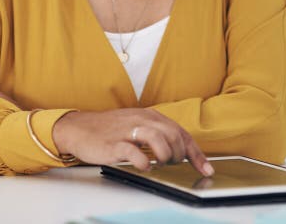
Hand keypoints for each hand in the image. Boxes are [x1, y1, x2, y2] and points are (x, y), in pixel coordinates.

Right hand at [52, 108, 213, 176]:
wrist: (79, 128)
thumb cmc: (110, 130)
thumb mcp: (137, 126)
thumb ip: (157, 134)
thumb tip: (180, 151)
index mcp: (150, 116)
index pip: (181, 133)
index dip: (197, 154)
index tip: (206, 170)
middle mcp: (142, 120)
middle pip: (174, 136)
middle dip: (180, 155)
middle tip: (173, 165)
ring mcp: (128, 131)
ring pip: (159, 140)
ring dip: (166, 156)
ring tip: (161, 164)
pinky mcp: (114, 143)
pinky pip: (134, 153)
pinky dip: (144, 162)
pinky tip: (145, 167)